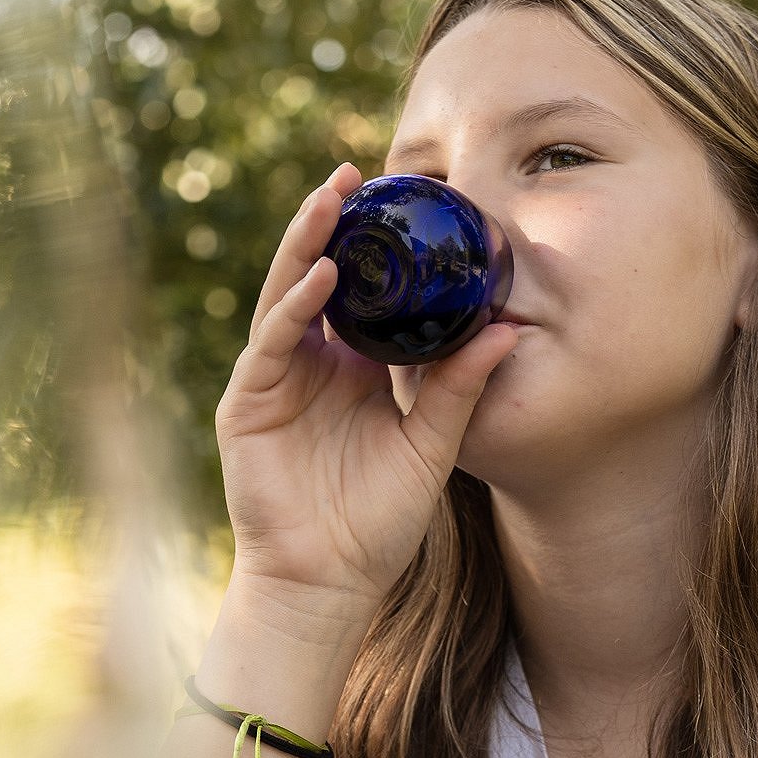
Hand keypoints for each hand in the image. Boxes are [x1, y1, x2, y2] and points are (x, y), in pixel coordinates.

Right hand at [215, 162, 520, 605]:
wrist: (329, 584)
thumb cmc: (378, 523)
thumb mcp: (433, 446)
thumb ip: (461, 388)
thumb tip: (510, 330)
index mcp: (349, 369)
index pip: (355, 292)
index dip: (369, 246)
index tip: (395, 198)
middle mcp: (307, 365)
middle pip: (314, 278)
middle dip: (329, 224)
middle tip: (352, 174)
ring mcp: (272, 381)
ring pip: (285, 295)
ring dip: (304, 246)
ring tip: (329, 201)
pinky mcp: (248, 404)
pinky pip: (272, 343)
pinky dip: (293, 306)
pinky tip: (319, 275)